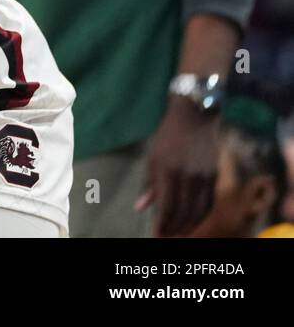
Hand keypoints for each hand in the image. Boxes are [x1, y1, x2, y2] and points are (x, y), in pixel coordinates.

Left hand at [136, 96, 221, 235]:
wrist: (195, 118)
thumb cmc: (168, 136)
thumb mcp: (152, 156)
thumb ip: (149, 184)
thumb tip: (141, 208)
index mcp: (168, 170)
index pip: (167, 206)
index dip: (162, 224)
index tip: (156, 235)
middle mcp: (187, 176)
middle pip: (184, 212)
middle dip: (175, 229)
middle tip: (166, 238)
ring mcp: (203, 177)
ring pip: (199, 211)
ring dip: (189, 226)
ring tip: (179, 235)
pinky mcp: (214, 176)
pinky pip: (209, 203)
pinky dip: (201, 216)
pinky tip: (194, 222)